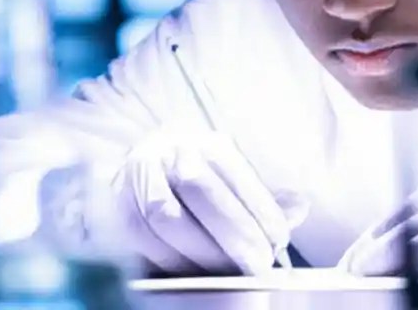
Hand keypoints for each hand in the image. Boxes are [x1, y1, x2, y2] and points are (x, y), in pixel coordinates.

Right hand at [111, 129, 309, 275]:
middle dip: (233, 231)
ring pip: (165, 215)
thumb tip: (300, 207)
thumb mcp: (234, 185)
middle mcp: (168, 151)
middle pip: (198, 187)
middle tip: (258, 264)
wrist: (141, 176)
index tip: (279, 240)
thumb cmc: (197, 187)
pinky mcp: (117, 206)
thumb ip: (264, 199)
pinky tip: (194, 274)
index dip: (260, 208)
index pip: (233, 171)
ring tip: (229, 274)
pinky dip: (170, 260)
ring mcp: (138, 177)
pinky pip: (141, 237)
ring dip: (201, 251)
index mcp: (205, 143)